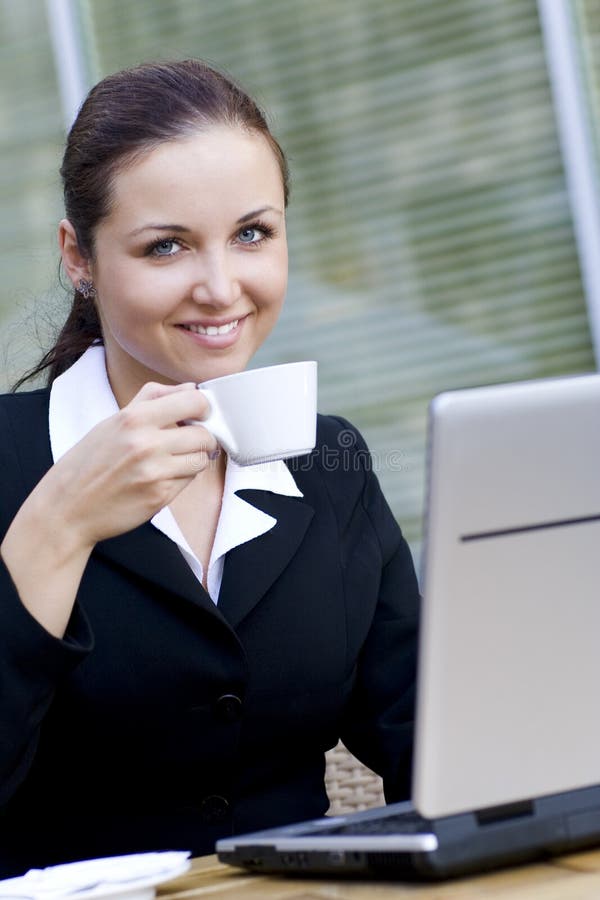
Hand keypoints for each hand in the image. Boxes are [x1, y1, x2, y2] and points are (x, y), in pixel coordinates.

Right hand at [50, 381, 219, 547]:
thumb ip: (153, 399)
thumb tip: (190, 388)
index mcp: (135, 418)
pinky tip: (162, 478)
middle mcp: (146, 444)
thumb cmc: (89, 462)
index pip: (194, 402)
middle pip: (203, 435)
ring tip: (174, 461)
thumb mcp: (113, 420)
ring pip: (200, 460)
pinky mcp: (160, 497)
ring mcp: (155, 472)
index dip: (203, 408)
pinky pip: (189, 481)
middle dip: (201, 438)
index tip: (199, 415)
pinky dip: (181, 478)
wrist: (68, 507)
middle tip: (189, 442)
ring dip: (193, 460)